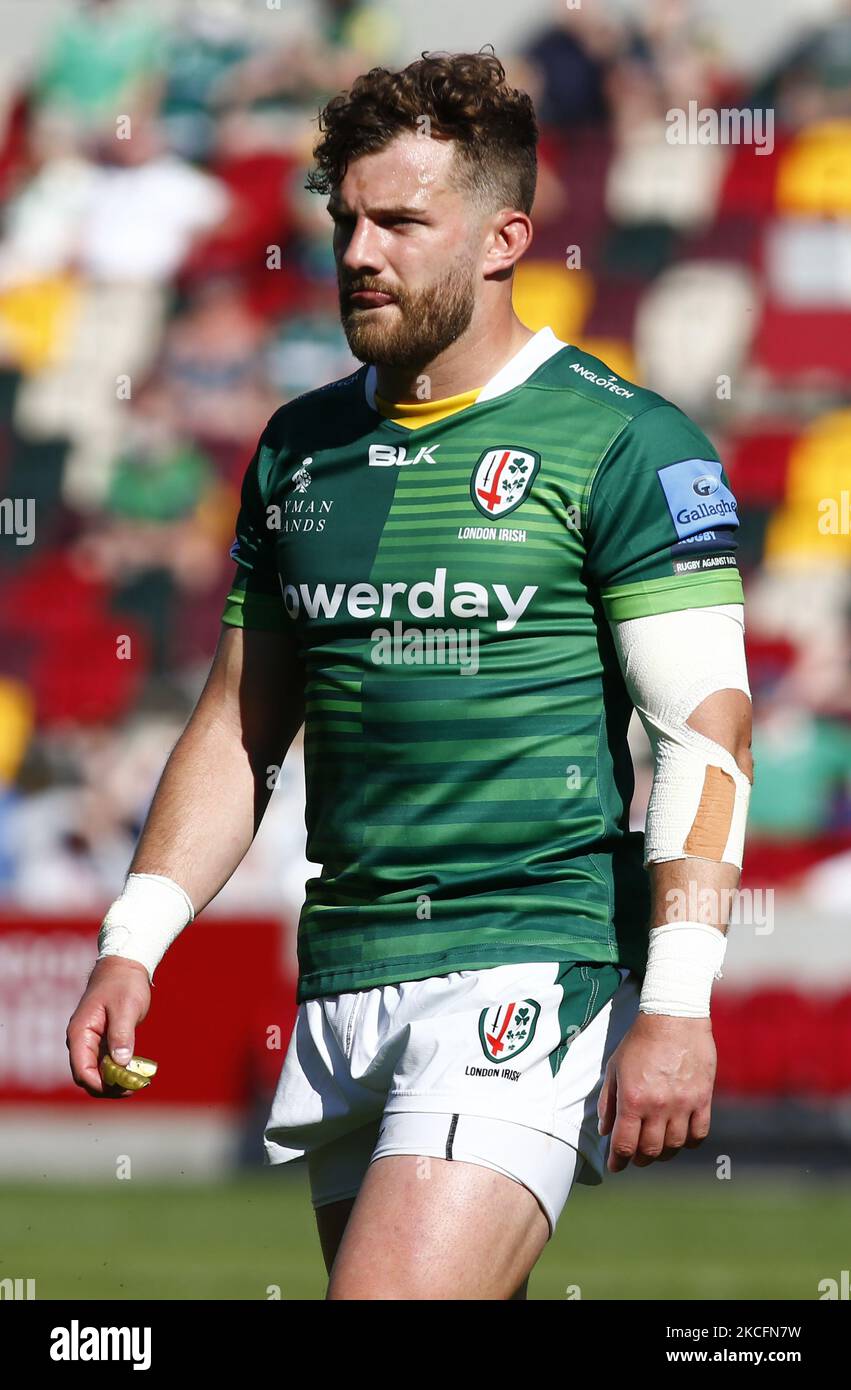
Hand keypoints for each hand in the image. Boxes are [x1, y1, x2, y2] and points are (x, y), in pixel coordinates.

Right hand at [66, 957, 151, 1097]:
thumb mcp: (125, 1008)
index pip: (81, 1070)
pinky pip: (106, 1063)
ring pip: (97, 1072)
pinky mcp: (102, 1040)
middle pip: (87, 1076)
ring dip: (115, 1081)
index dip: (99, 1084)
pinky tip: (136, 1072)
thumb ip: (122, 1035)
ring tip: (138, 1082)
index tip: (122, 1087)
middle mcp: (81, 1040)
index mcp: (80, 1033)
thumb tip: (121, 1063)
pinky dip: (118, 1071)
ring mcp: (91, 1041)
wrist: (124, 965)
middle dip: (108, 1086)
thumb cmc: (123, 983)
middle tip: (134, 1087)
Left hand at [597, 1013, 715, 1171]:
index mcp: (633, 1099)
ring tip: (657, 1148)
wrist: (673, 1016)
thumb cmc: (639, 1041)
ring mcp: (683, 1104)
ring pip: (675, 1146)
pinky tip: (680, 1138)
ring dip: (663, 1153)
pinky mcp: (703, 1099)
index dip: (618, 1161)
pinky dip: (689, 1142)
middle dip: (640, 1158)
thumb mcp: (614, 1068)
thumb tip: (605, 1132)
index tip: (616, 1166)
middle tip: (635, 1156)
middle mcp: (658, 1106)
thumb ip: (608, 1102)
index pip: (625, 1145)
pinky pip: (699, 1134)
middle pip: (650, 1150)